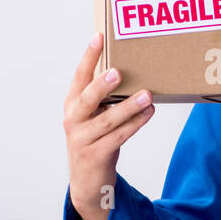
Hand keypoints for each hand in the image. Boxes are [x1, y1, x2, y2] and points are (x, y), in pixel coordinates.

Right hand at [62, 32, 154, 219]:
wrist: (88, 182)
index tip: (98, 36)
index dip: (88, 57)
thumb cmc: (96, 140)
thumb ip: (105, 99)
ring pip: (107, 120)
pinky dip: (135, 124)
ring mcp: (82, 139)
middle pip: (86, 98)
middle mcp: (73, 120)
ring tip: (147, 95)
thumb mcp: (95, 117)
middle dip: (101, 84)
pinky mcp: (96, 155)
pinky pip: (118, 137)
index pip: (79, 77)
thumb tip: (135, 73)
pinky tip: (149, 114)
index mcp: (72, 105)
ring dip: (129, 106)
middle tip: (118, 71)